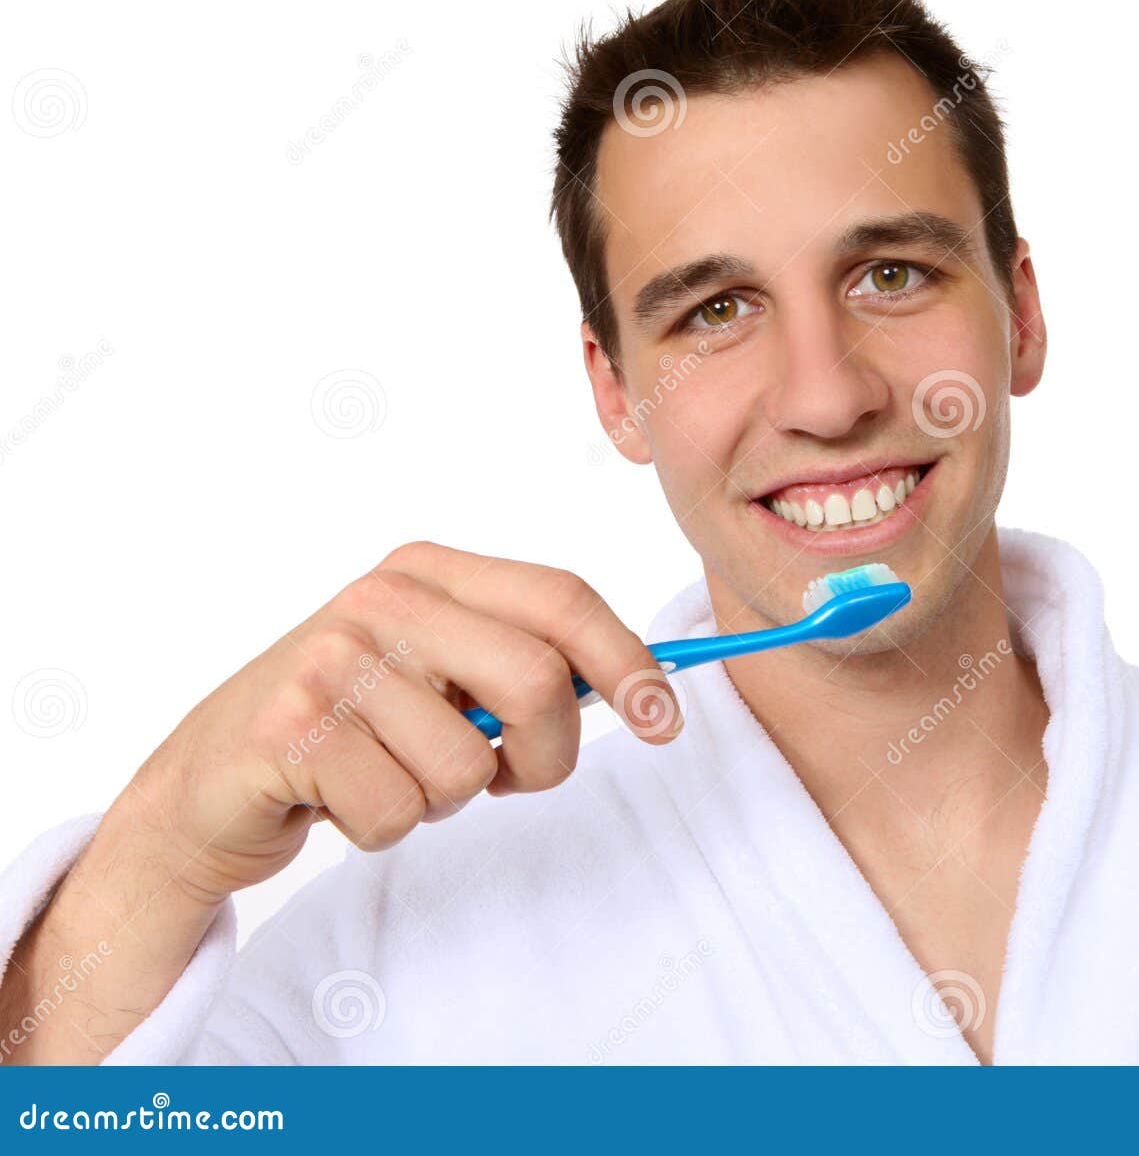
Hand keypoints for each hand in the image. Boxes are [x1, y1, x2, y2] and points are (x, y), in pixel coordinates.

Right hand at [128, 541, 680, 905]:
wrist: (212, 783)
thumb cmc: (353, 732)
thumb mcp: (444, 680)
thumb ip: (526, 669)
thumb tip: (642, 691)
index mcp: (431, 573)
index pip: (562, 598)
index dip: (627, 661)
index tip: (662, 721)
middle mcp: (383, 599)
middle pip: (536, 681)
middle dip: (545, 756)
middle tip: (511, 780)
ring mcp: (331, 657)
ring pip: (468, 764)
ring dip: (445, 800)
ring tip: (390, 775)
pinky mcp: (289, 727)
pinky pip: (399, 811)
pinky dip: (384, 828)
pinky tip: (338, 797)